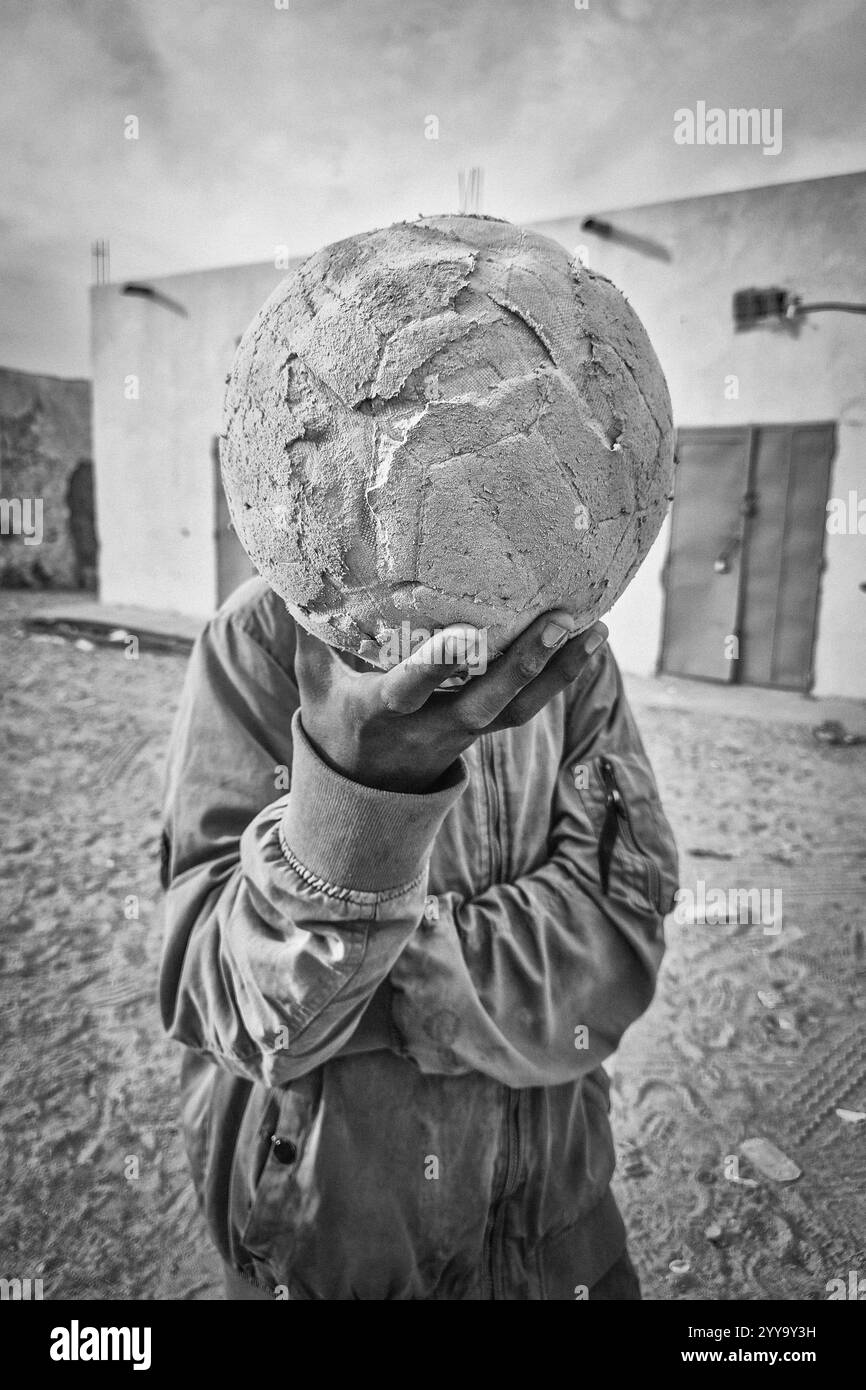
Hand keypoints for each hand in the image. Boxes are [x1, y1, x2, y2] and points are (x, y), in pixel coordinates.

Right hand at [295, 612, 608, 793]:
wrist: (363, 798)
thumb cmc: (335, 724)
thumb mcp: (312, 684)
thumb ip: (308, 630)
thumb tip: (288, 570)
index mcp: (382, 713)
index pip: (410, 688)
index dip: (437, 665)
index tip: (467, 634)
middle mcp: (429, 728)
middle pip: (486, 703)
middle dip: (524, 665)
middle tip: (562, 621)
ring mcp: (462, 734)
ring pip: (518, 711)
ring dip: (559, 672)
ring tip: (598, 629)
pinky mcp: (484, 732)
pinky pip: (527, 708)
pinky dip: (559, 676)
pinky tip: (591, 640)